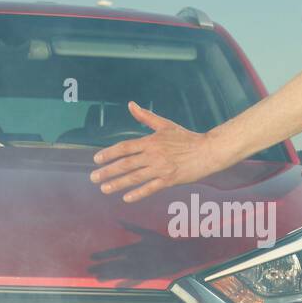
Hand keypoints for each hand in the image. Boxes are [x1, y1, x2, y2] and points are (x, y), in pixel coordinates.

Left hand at [89, 102, 216, 201]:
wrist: (207, 151)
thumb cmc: (186, 137)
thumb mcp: (165, 125)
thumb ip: (145, 117)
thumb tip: (130, 104)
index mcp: (151, 141)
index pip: (125, 148)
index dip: (109, 153)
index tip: (96, 159)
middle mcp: (154, 155)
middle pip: (126, 164)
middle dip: (108, 171)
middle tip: (94, 178)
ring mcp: (161, 169)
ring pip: (135, 177)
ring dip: (118, 183)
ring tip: (104, 188)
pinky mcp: (169, 180)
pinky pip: (150, 188)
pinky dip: (138, 193)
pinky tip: (126, 198)